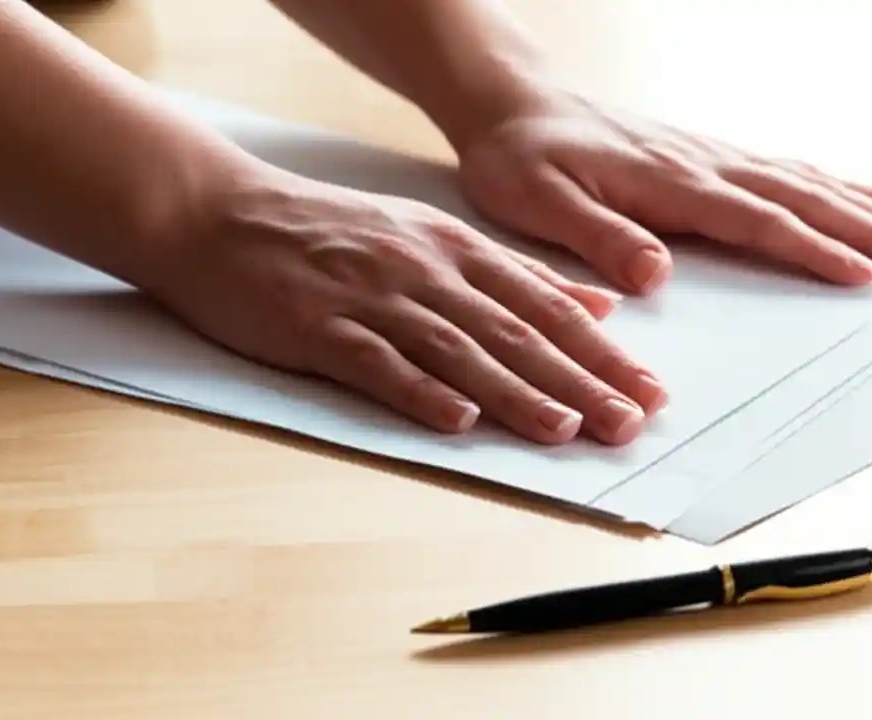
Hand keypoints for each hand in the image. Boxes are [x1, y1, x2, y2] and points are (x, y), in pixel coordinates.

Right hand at [143, 164, 665, 444]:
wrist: (222, 214)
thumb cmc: (332, 232)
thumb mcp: (431, 237)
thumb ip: (513, 274)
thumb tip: (597, 307)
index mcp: (456, 249)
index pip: (545, 306)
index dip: (602, 351)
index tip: (649, 389)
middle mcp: (426, 270)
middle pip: (515, 332)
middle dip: (579, 380)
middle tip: (628, 422)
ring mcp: (373, 298)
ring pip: (458, 350)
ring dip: (516, 393)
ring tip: (565, 429)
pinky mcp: (320, 327)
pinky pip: (377, 364)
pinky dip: (419, 392)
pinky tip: (457, 421)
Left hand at [456, 93, 871, 293]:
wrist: (514, 104)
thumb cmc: (520, 159)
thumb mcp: (536, 203)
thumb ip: (596, 235)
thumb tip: (655, 274)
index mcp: (670, 183)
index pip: (758, 221)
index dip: (815, 251)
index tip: (869, 278)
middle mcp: (706, 164)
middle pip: (805, 198)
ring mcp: (714, 156)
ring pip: (809, 182)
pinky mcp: (711, 156)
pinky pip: (790, 170)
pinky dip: (839, 185)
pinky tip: (867, 198)